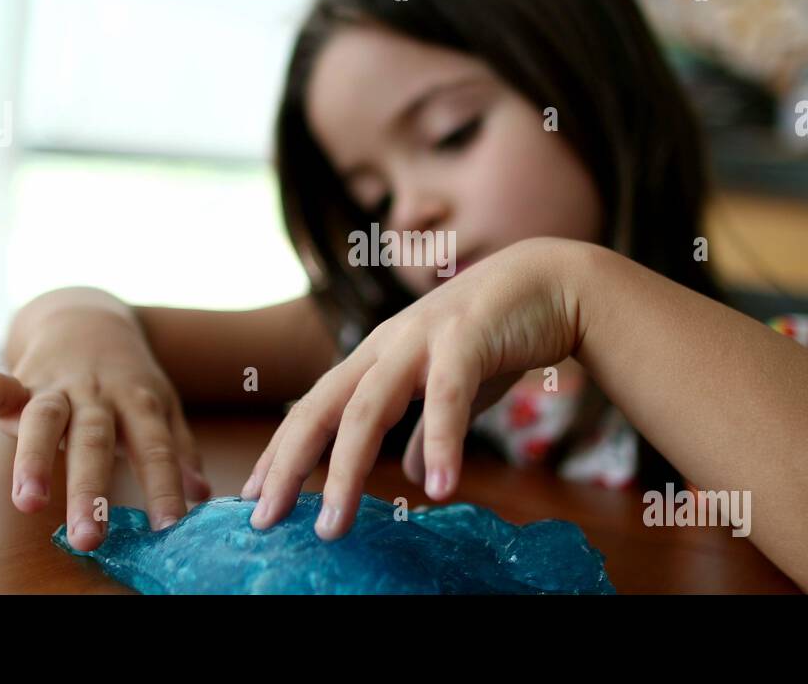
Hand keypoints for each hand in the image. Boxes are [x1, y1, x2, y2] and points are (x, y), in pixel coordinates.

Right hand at [0, 309, 209, 550]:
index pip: (154, 447)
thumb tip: (202, 495)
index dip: (163, 486)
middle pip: (94, 440)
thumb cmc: (128, 378)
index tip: (169, 528)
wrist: (89, 318)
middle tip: (88, 538)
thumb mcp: (161, 406)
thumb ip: (178, 450)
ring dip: (34, 458)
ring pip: (44, 418)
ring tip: (28, 502)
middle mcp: (97, 394)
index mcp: (138, 402)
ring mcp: (55, 384)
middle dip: (90, 491)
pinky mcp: (18, 378)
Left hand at [241, 237, 585, 539]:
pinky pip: (447, 399)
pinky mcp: (467, 340)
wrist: (553, 282)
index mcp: (377, 356)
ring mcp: (422, 339)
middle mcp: (386, 346)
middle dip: (289, 464)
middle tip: (264, 518)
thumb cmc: (498, 336)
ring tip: (334, 525)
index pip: (314, 407)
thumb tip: (415, 475)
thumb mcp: (453, 389)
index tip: (254, 497)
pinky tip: (439, 489)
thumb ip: (428, 429)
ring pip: (367, 410)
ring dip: (347, 472)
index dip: (282, 451)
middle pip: (322, 408)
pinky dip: (442, 444)